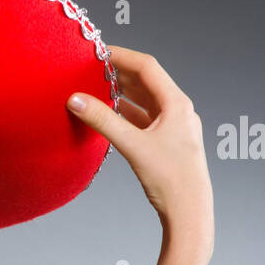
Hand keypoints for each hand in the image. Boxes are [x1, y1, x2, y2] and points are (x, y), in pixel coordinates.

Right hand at [68, 45, 213, 253]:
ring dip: (122, 92)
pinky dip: (126, 112)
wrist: (189, 213)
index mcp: (177, 104)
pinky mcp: (167, 142)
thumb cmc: (170, 180)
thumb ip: (103, 121)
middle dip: (119, 73)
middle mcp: (178, 111)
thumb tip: (76, 100)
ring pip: (144, 100)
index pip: (147, 67)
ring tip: (96, 87)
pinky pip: (144, 118)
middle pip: (146, 81)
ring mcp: (174, 127)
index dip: (121, 56)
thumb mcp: (132, 146)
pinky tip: (110, 114)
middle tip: (92, 68)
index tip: (97, 52)